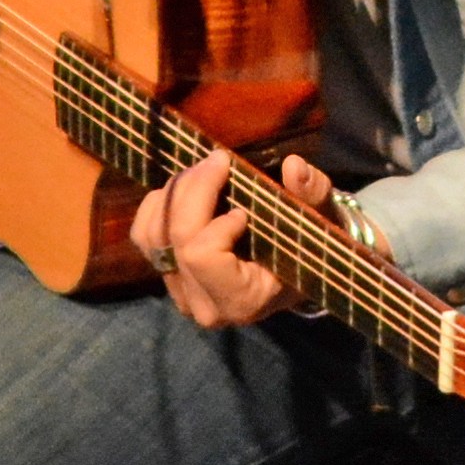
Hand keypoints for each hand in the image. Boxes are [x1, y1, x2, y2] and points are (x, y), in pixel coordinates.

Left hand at [129, 151, 389, 327]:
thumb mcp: (320, 219)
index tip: (243, 207)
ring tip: (205, 171)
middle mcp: (204, 305)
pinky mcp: (168, 277)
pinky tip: (186, 190)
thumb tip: (294, 166)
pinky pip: (143, 236)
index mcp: (242, 300)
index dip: (215, 220)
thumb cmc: (312, 244)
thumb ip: (312, 195)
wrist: (300, 270)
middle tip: (219, 160)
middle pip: (175, 238)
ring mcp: (181, 293)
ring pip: (152, 234)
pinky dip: (158, 205)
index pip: (201, 255)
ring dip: (175, 193)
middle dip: (194, 188)